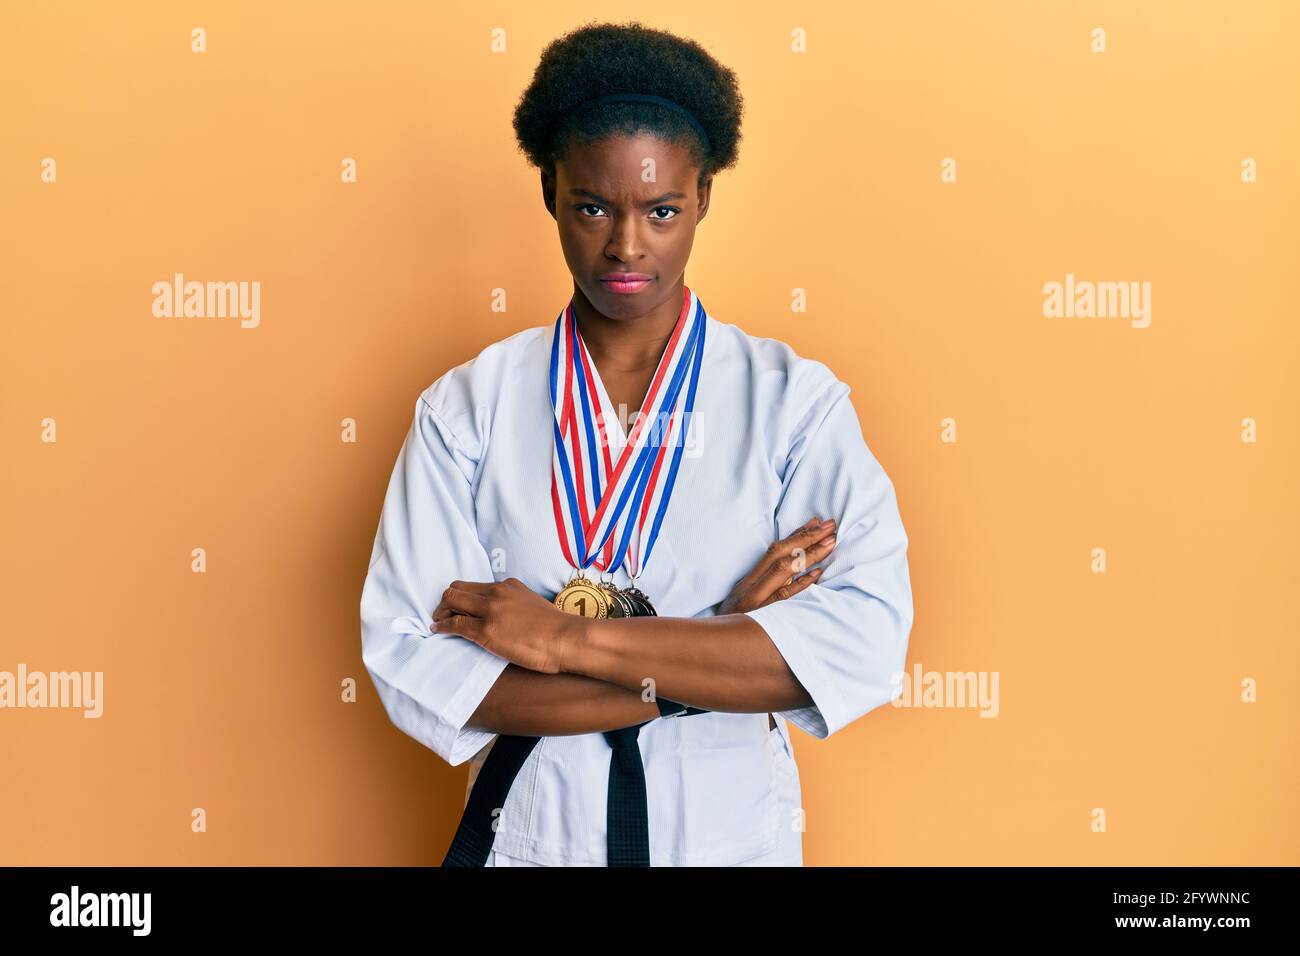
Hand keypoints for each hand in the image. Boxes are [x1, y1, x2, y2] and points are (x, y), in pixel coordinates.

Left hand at [431, 577, 575, 673]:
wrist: (564, 638)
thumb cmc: (554, 627)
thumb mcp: (532, 603)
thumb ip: (514, 602)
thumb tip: (504, 613)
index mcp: (507, 586)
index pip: (472, 585)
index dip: (459, 595)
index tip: (455, 605)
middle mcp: (495, 593)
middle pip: (456, 590)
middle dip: (445, 602)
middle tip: (441, 614)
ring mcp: (490, 611)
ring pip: (451, 602)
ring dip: (440, 613)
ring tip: (437, 622)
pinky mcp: (486, 631)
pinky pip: (455, 624)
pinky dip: (442, 627)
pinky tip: (438, 631)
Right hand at [717, 517, 837, 615]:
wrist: (713, 647)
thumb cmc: (734, 627)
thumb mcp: (745, 604)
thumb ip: (765, 588)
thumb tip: (795, 571)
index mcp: (748, 581)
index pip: (774, 550)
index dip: (796, 534)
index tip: (816, 522)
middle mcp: (750, 586)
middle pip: (779, 554)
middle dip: (807, 537)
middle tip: (830, 525)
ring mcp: (755, 601)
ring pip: (782, 571)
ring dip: (808, 554)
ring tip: (830, 542)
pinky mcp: (761, 617)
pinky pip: (783, 597)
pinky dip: (800, 584)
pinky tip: (817, 574)